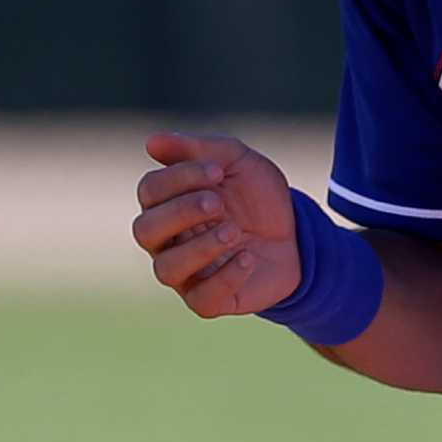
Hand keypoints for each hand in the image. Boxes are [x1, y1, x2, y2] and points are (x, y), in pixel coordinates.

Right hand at [132, 133, 299, 317]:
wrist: (297, 234)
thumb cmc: (257, 197)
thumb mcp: (237, 162)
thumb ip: (198, 149)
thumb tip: (152, 141)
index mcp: (167, 204)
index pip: (149, 190)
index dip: (179, 177)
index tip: (219, 170)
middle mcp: (166, 241)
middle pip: (144, 231)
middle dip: (181, 212)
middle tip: (218, 202)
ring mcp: (185, 274)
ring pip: (166, 269)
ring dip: (200, 247)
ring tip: (234, 232)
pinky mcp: (209, 300)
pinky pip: (201, 299)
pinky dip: (225, 277)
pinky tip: (248, 257)